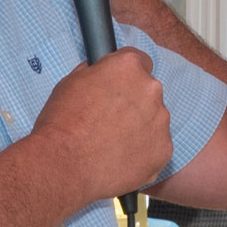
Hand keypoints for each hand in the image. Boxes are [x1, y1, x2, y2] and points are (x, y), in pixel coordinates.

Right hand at [31, 48, 172, 210]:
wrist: (65, 166)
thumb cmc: (62, 123)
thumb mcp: (71, 82)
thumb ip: (97, 73)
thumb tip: (103, 73)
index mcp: (128, 67)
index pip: (139, 61)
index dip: (125, 75)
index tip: (118, 87)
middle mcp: (151, 90)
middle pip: (147, 92)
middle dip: (133, 102)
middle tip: (109, 120)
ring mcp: (161, 121)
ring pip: (154, 120)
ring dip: (139, 127)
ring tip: (112, 143)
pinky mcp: (164, 150)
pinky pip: (156, 146)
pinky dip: (143, 151)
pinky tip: (120, 158)